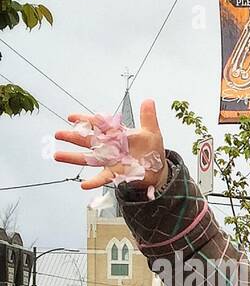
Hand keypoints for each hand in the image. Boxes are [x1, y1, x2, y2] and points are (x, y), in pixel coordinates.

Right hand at [53, 97, 167, 191]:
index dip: (85, 121)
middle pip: (88, 140)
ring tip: (57, 156)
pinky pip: (102, 178)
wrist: (157, 168)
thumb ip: (148, 117)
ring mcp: (110, 161)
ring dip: (72, 157)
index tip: (71, 117)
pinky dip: (93, 182)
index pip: (98, 125)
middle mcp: (110, 147)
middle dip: (73, 137)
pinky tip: (83, 185)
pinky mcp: (115, 174)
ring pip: (88, 158)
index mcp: (116, 134)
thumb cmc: (151, 149)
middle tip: (58, 134)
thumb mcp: (152, 132)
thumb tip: (148, 100)